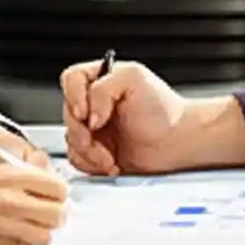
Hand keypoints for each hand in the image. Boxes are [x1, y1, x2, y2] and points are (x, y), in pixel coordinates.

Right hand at [0, 164, 67, 244]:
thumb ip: (25, 178)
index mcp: (11, 176)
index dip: (59, 195)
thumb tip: (53, 189)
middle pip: (57, 214)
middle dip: (54, 216)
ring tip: (27, 228)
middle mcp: (11, 199)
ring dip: (39, 233)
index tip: (54, 198)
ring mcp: (5, 224)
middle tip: (45, 216)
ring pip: (45, 235)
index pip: (58, 187)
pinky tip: (11, 237)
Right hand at [59, 59, 188, 174]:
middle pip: (67, 113)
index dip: (74, 97)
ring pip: (70, 138)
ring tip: (109, 156)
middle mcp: (94, 102)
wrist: (177, 143)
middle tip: (97, 137)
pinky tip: (110, 163)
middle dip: (82, 131)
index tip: (87, 114)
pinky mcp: (95, 151)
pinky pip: (77, 158)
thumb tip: (89, 114)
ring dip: (88, 151)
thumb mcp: (135, 79)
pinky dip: (91, 164)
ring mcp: (93, 129)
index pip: (71, 79)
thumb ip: (104, 88)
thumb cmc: (164, 110)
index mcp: (100, 79)